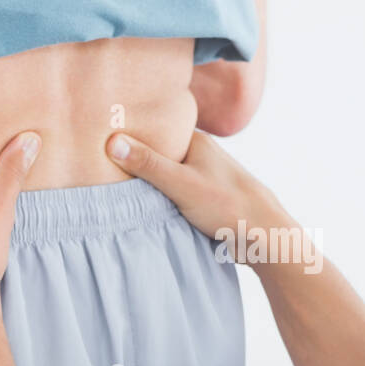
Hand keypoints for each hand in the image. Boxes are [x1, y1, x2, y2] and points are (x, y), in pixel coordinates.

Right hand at [105, 130, 290, 254]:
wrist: (264, 236)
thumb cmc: (229, 204)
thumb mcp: (181, 183)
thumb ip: (148, 164)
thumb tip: (112, 142)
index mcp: (195, 141)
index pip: (156, 129)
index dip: (131, 132)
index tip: (101, 134)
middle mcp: (199, 155)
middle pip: (158, 153)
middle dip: (135, 159)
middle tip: (99, 162)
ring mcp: (201, 177)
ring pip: (165, 176)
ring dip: (148, 183)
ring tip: (113, 184)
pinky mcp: (203, 199)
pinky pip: (173, 194)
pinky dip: (160, 198)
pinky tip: (141, 204)